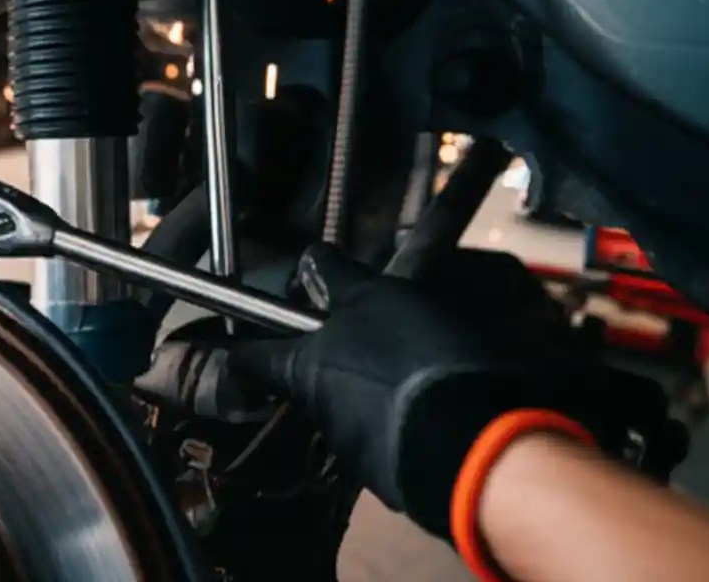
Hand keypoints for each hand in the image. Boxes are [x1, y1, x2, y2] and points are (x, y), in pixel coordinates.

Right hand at [230, 243, 678, 538]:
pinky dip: (407, 380)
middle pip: (357, 300)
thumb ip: (272, 363)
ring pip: (392, 333)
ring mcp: (447, 328)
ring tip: (354, 399)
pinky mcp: (474, 365)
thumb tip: (234, 356)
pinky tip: (392, 414)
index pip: (320, 261)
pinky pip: (424, 363)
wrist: (472, 448)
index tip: (282, 309)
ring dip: (373, 355)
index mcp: (364, 290)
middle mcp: (408, 296)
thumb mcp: (309, 380)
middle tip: (313, 365)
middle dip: (335, 326)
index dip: (296, 280)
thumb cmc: (378, 398)